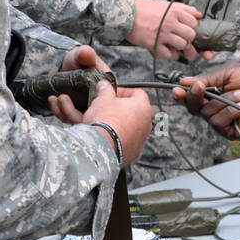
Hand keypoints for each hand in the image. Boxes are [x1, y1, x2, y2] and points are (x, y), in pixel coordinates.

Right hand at [49, 46, 152, 162]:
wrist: (100, 149)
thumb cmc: (105, 121)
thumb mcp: (102, 99)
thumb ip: (105, 90)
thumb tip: (104, 85)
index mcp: (143, 107)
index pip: (136, 93)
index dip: (122, 90)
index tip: (110, 92)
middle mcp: (145, 125)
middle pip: (130, 112)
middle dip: (114, 108)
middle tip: (101, 106)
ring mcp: (139, 141)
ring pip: (124, 128)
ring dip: (110, 123)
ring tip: (94, 119)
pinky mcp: (131, 154)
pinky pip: (121, 142)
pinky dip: (111, 138)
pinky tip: (99, 134)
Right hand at [126, 0, 203, 60]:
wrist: (124, 14)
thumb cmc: (142, 9)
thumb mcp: (164, 4)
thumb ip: (183, 9)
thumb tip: (198, 14)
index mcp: (174, 11)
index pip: (194, 22)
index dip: (192, 27)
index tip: (187, 29)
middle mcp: (170, 22)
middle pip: (191, 35)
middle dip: (189, 39)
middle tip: (182, 38)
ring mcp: (162, 34)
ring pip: (183, 45)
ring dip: (180, 47)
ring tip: (174, 45)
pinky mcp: (154, 44)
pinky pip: (170, 55)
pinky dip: (171, 55)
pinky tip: (167, 50)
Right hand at [172, 61, 239, 137]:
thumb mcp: (229, 72)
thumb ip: (207, 78)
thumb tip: (184, 82)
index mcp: (211, 91)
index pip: (190, 96)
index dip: (182, 94)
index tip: (177, 88)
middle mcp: (213, 106)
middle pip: (193, 107)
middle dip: (195, 96)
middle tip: (201, 87)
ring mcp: (221, 119)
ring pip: (207, 114)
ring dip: (224, 101)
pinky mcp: (229, 131)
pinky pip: (218, 123)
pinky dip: (229, 112)